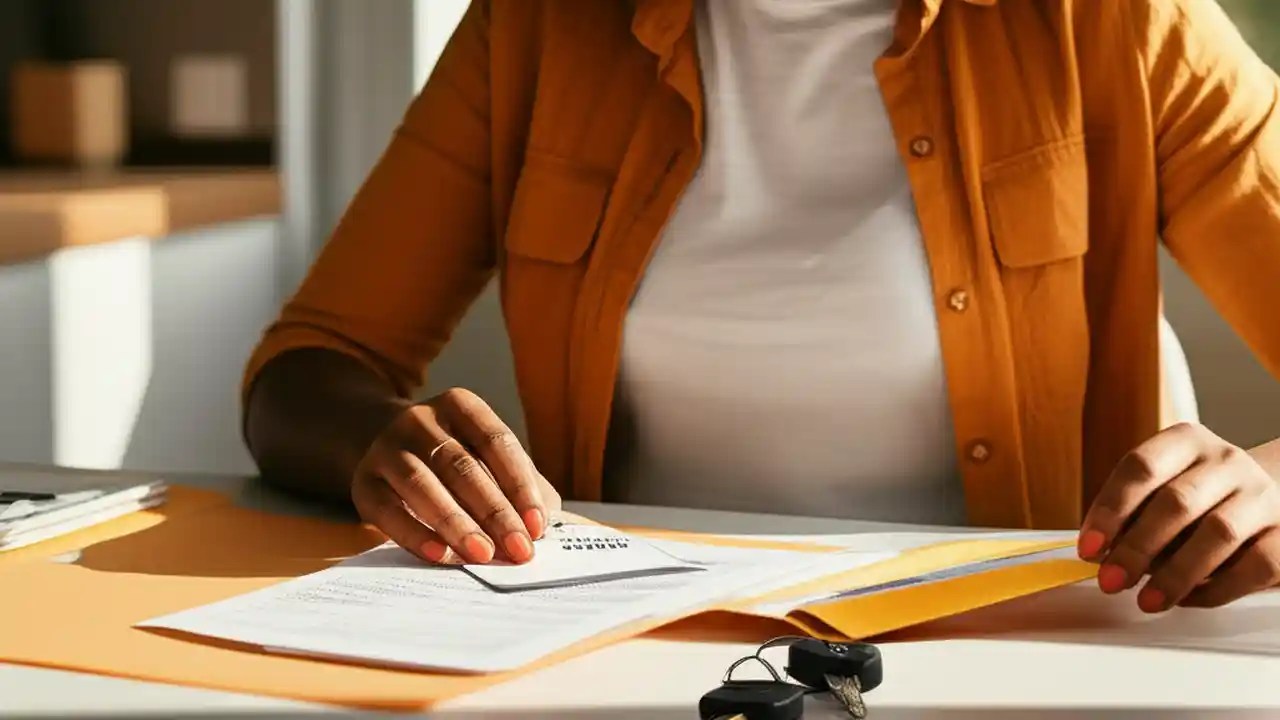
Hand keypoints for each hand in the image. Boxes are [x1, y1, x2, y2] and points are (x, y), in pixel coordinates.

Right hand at [350, 388, 560, 564]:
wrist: (379, 441)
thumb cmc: (451, 456)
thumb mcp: (484, 455)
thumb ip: (515, 484)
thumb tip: (539, 527)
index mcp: (460, 405)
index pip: (496, 441)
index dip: (520, 484)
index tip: (537, 525)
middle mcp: (420, 419)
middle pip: (461, 466)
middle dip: (495, 511)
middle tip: (518, 549)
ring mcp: (386, 448)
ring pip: (422, 484)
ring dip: (456, 523)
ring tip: (483, 554)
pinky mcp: (363, 481)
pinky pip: (386, 510)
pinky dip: (414, 534)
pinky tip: (440, 556)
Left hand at [1079, 422, 1279, 611]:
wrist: (1273, 496)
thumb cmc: (1201, 499)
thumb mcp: (1163, 492)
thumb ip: (1133, 517)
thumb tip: (1102, 555)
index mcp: (1186, 442)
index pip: (1141, 467)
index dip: (1111, 510)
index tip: (1088, 548)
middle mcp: (1226, 461)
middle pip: (1177, 502)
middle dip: (1137, 547)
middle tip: (1111, 580)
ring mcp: (1262, 495)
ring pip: (1218, 533)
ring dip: (1175, 573)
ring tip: (1146, 600)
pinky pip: (1255, 565)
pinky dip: (1217, 588)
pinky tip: (1188, 599)